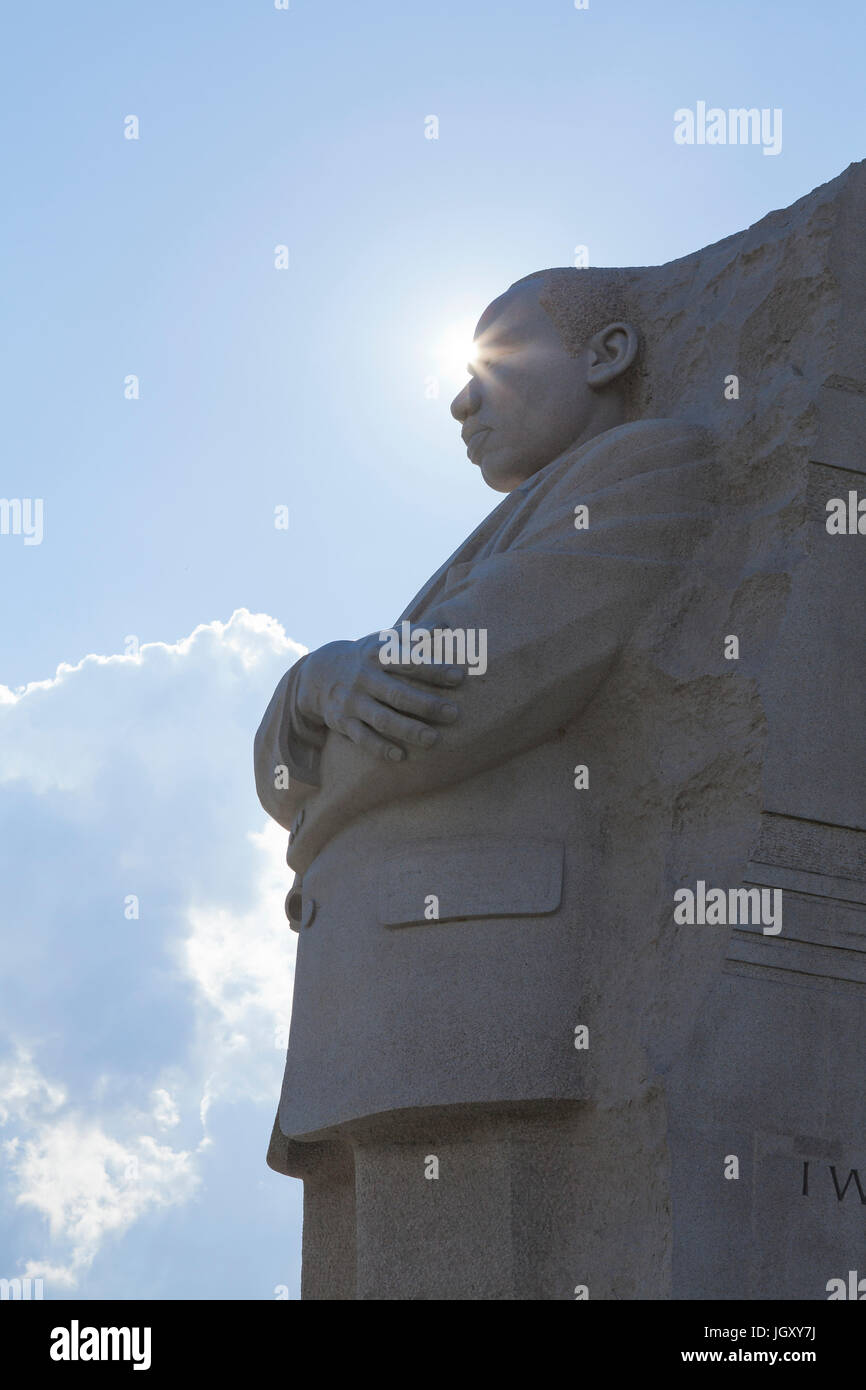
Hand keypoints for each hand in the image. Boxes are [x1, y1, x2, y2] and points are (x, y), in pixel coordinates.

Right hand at [294, 633, 464, 761]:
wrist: (318, 674)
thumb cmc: (366, 657)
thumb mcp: (384, 641)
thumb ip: (414, 636)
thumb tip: (445, 626)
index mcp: (377, 655)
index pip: (409, 662)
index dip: (434, 669)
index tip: (460, 677)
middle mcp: (364, 678)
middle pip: (398, 693)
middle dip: (427, 704)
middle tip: (454, 713)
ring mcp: (352, 701)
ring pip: (382, 718)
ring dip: (408, 730)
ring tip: (434, 739)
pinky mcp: (342, 722)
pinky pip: (362, 738)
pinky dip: (380, 748)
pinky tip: (401, 756)